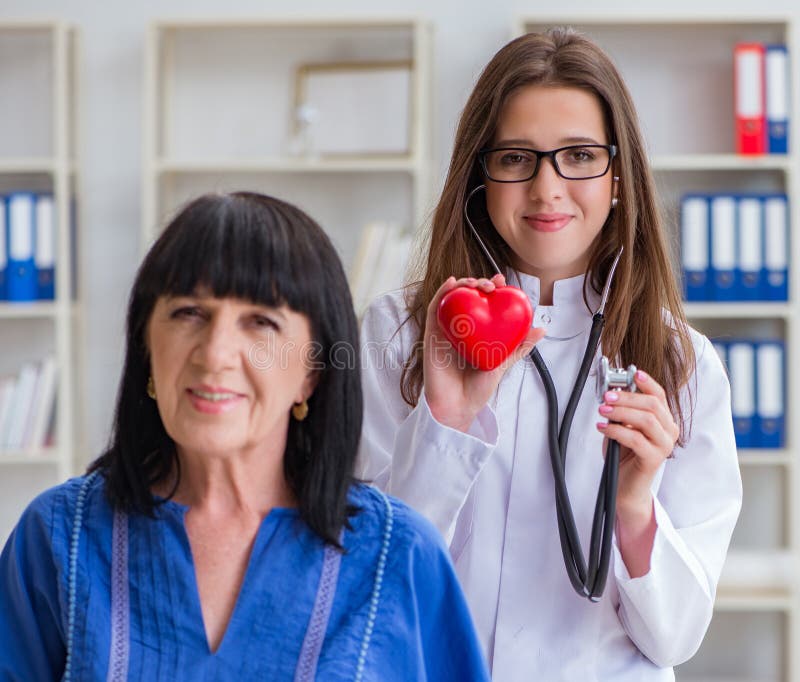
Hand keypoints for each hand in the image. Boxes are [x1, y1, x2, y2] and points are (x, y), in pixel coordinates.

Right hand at [424, 275, 544, 431]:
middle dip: (479, 283)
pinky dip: (442, 293)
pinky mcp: (432, 335)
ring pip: (452, 299)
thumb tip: (541, 329)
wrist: (458, 406)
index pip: (484, 304)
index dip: (492, 288)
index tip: (503, 282)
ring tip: (475, 283)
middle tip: (492, 285)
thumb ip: (520, 346)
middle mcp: (461, 328)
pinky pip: (435, 310)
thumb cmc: (477, 388)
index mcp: (477, 333)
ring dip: (462, 284)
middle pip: (468, 297)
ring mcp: (446, 330)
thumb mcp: (503, 363)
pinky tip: (452, 283)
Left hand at [597, 370, 678, 518]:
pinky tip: (602, 428)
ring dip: (621, 413)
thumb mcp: (621, 426)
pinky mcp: (654, 459)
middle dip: (627, 397)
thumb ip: (621, 411)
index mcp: (663, 420)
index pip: (659, 396)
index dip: (647, 383)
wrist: (625, 487)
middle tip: (607, 396)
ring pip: (646, 420)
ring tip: (603, 411)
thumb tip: (612, 392)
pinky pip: (636, 439)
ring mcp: (664, 445)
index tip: (633, 373)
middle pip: (652, 405)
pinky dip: (616, 431)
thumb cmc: (624, 454)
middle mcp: (668, 431)